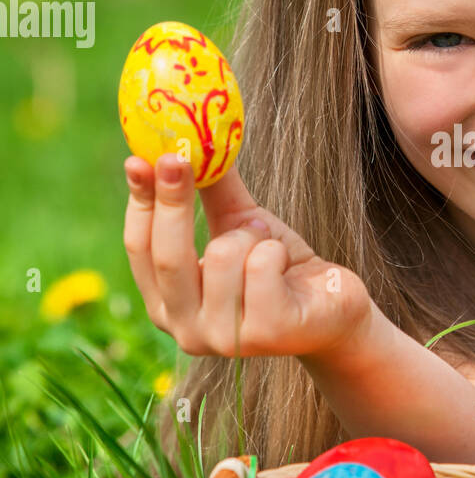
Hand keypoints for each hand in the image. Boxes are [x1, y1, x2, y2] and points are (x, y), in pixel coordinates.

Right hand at [123, 153, 371, 359]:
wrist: (333, 308)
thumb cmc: (279, 268)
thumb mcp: (238, 225)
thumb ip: (210, 191)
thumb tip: (187, 139)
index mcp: (168, 305)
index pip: (141, 249)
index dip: (139, 202)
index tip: (138, 159)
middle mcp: (186, 330)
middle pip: (168, 255)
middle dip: (173, 200)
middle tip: (178, 156)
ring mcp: (225, 338)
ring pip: (223, 255)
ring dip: (252, 236)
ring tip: (270, 248)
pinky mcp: (266, 333)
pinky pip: (261, 265)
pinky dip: (276, 251)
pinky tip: (287, 269)